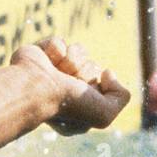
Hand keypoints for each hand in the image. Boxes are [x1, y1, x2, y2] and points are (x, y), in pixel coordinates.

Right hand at [10, 38, 130, 134]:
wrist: (35, 88)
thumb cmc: (67, 105)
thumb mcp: (105, 114)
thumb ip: (121, 97)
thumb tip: (108, 72)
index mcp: (77, 106)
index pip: (101, 84)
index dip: (95, 86)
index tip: (82, 96)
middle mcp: (64, 90)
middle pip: (91, 66)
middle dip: (84, 72)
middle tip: (67, 83)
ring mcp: (51, 71)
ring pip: (78, 51)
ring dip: (71, 60)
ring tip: (56, 72)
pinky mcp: (40, 55)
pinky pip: (59, 42)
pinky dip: (55, 49)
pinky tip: (46, 62)